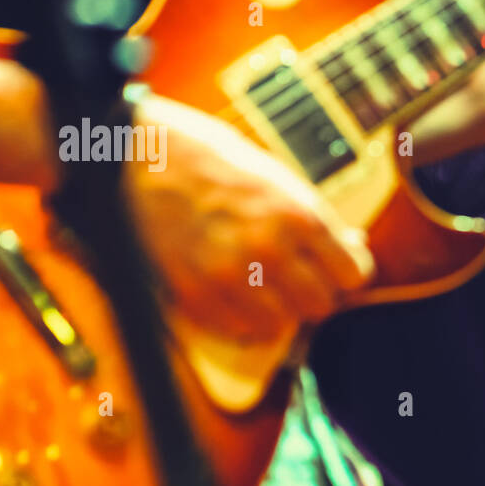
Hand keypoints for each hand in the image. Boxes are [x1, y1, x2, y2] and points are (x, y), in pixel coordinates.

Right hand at [123, 94, 373, 339]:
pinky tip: (231, 292)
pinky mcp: (194, 295)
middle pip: (321, 306)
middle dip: (313, 294)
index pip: (352, 274)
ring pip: (281, 326)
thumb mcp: (273, 176)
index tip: (335, 270)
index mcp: (297, 214)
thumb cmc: (203, 158)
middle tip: (297, 279)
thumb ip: (311, 218)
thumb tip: (350, 247)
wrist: (132, 155)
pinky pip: (237, 330)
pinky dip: (239, 318)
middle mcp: (269, 249)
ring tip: (261, 286)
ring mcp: (230, 276)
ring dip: (276, 310)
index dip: (345, 273)